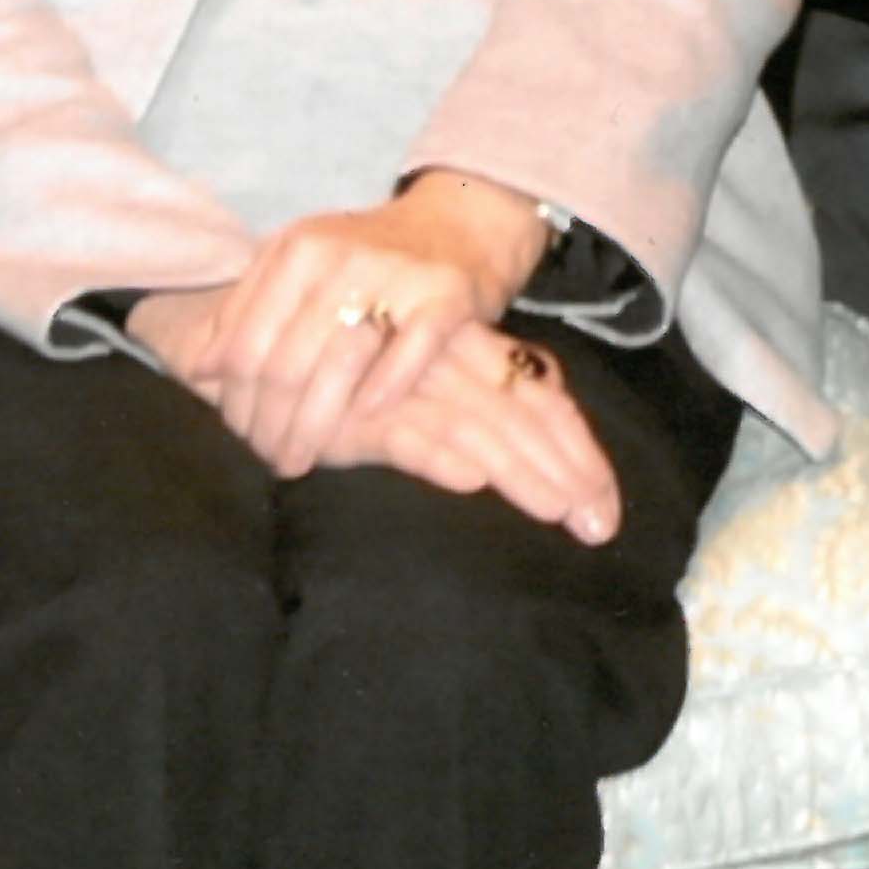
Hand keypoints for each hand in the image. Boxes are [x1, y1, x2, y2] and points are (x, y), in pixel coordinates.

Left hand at [148, 174, 546, 473]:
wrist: (458, 224)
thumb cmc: (367, 255)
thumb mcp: (301, 264)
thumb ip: (248, 308)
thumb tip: (200, 369)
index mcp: (298, 248)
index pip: (247, 342)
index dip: (235, 398)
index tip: (236, 431)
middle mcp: (342, 257)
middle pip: (285, 365)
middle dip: (268, 423)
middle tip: (267, 457)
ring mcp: (395, 276)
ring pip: (336, 368)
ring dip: (315, 426)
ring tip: (302, 458)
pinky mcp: (446, 297)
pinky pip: (405, 357)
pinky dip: (381, 394)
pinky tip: (363, 420)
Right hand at [317, 324, 628, 542]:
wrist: (261, 341)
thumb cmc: (350, 377)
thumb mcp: (422, 397)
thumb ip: (470, 421)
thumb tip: (512, 470)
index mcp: (472, 355)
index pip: (542, 399)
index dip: (581, 452)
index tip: (608, 512)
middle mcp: (449, 364)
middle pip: (524, 415)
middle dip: (568, 471)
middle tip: (600, 526)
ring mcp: (405, 384)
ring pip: (477, 426)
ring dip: (520, 470)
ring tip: (557, 510)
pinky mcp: (358, 410)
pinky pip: (405, 432)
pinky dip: (437, 454)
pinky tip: (469, 478)